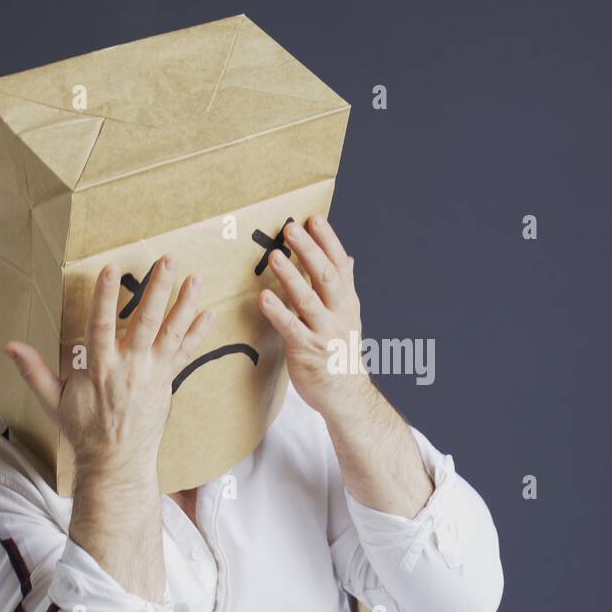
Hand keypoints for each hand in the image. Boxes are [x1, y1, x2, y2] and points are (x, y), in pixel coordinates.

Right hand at [5, 256, 212, 483]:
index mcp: (98, 368)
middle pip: (145, 322)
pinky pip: (186, 353)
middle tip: (168, 261)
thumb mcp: (52, 400)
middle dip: (157, 290)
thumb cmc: (83, 429)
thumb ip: (33, 370)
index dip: (105, 297)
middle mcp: (129, 367)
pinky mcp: (167, 381)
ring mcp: (152, 373)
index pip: (100, 325)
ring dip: (185, 304)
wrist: (116, 461)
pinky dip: (199, 333)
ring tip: (197, 278)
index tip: (111, 269)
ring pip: (171, 333)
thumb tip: (8, 345)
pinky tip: (211, 313)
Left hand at [259, 216, 375, 422]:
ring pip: (308, 300)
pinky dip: (278, 311)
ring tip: (276, 256)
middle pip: (326, 276)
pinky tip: (264, 297)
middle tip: (292, 228)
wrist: (346, 393)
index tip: (314, 218)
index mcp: (347, 301)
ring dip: (292, 277)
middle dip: (309, 251)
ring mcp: (324, 332)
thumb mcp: (348, 315)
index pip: (340, 264)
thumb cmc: (340, 350)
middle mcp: (339, 313)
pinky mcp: (306, 350)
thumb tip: (348, 258)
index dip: (328, 241)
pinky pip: (291, 328)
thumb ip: (343, 286)